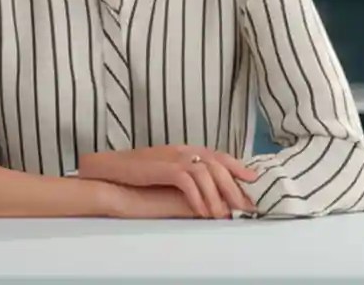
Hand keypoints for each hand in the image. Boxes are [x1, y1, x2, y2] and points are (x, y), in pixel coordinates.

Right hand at [79, 145, 258, 218]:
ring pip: (207, 173)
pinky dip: (198, 197)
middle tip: (245, 206)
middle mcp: (183, 150)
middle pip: (218, 165)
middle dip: (235, 187)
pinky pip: (188, 182)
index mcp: (185, 149)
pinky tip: (202, 212)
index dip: (237, 167)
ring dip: (218, 196)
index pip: (218, 156)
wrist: (111, 169)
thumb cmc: (136, 172)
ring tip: (223, 215)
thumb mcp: (166, 169)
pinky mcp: (163, 167)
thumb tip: (207, 190)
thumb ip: (186, 174)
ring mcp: (173, 157)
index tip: (253, 181)